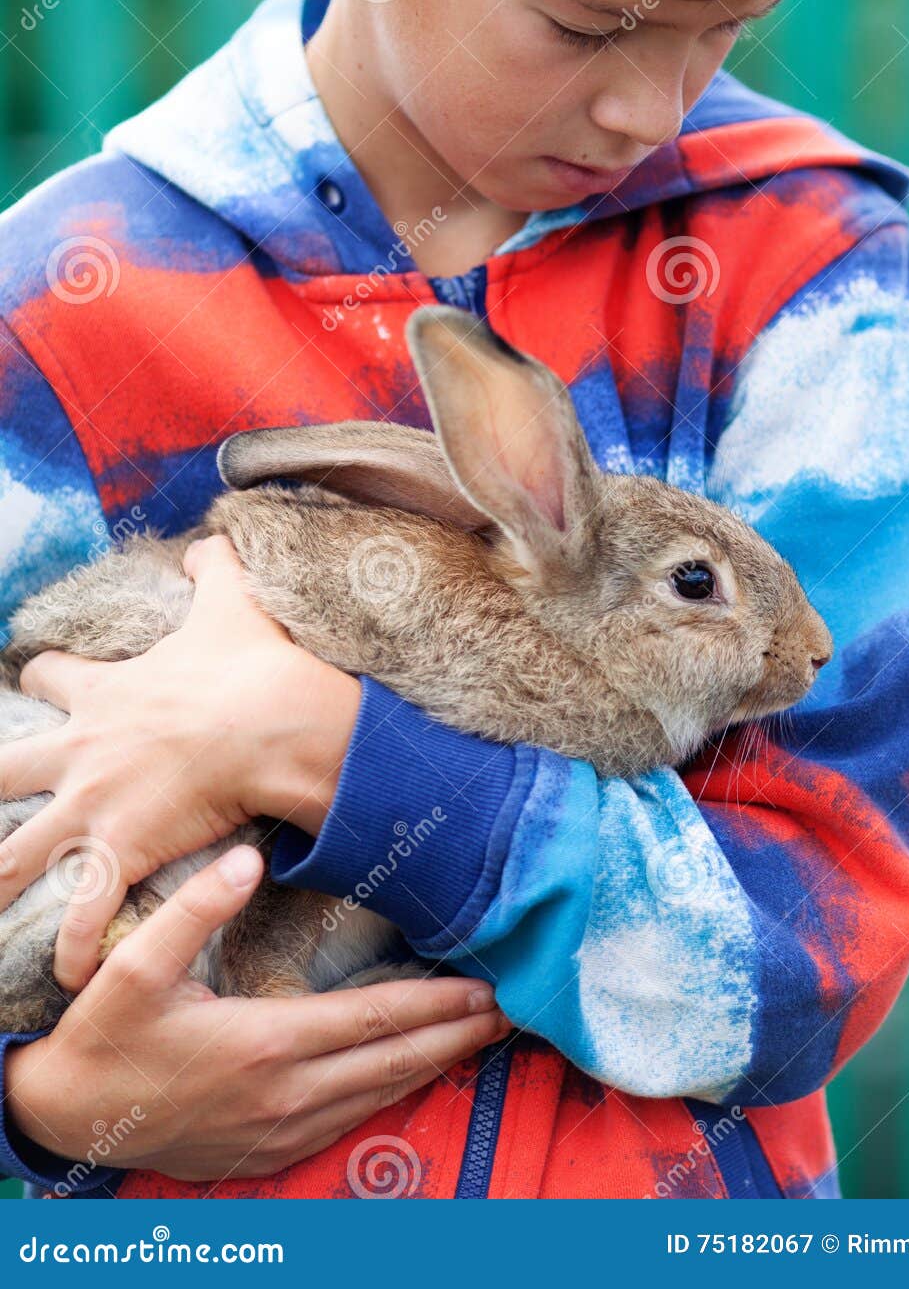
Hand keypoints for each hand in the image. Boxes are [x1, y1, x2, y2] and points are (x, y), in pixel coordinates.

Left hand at [0, 535, 361, 991]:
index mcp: (103, 694)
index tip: (35, 676)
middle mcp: (81, 752)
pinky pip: (85, 910)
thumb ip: (215, 567)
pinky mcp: (123, 849)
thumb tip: (211, 538)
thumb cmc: (250, 664)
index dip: (42, 677)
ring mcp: (94, 806)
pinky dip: (74, 949)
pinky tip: (66, 980)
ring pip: (15, 857)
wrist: (273, 721)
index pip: (51, 677)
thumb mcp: (229, 601)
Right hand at [6, 845, 508, 1181]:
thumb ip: (195, 908)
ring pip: (379, 1096)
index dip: (437, 1004)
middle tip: (511, 1012)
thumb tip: (248, 857)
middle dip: (457, 1036)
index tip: (486, 987)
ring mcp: (280, 1131)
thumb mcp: (135, 964)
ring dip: (434, 1066)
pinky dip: (392, 1094)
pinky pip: (351, 1123)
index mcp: (266, 1045)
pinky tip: (412, 1076)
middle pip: (394, 1062)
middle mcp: (285, 1096)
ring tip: (479, 1038)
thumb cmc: (106, 1033)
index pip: (376, 1020)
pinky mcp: (270, 1152)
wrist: (68, 1116)